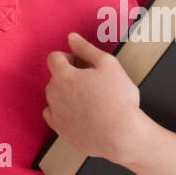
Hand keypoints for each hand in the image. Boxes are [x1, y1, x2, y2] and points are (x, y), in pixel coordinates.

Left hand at [43, 32, 145, 164]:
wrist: (122, 136)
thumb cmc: (118, 99)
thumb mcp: (108, 64)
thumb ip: (86, 48)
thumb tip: (72, 37)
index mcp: (63, 75)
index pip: (54, 57)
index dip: (69, 57)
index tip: (84, 66)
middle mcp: (53, 94)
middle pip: (55, 77)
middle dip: (70, 76)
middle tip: (92, 83)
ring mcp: (55, 113)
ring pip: (55, 96)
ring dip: (67, 94)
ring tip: (90, 100)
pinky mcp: (60, 130)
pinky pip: (54, 115)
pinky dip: (64, 112)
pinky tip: (81, 114)